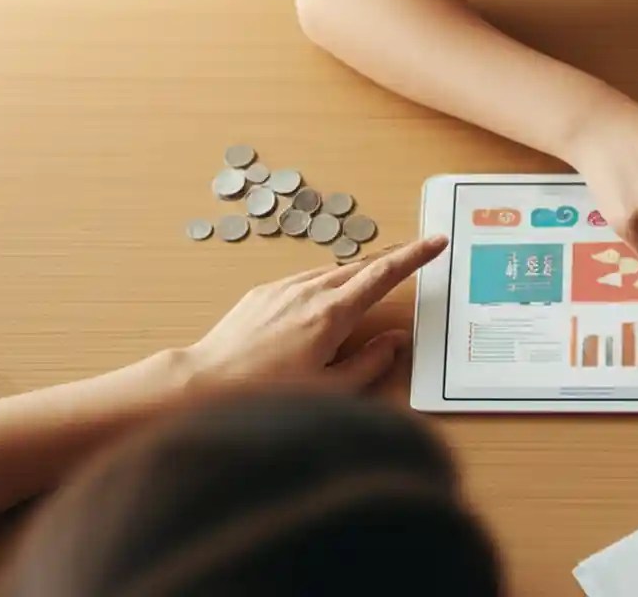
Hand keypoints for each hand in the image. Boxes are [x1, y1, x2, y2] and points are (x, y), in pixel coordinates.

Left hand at [177, 236, 447, 394]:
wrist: (202, 383)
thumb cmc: (266, 395)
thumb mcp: (331, 391)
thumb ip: (370, 363)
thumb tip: (395, 342)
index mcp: (332, 314)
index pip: (384, 275)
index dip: (415, 256)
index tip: (436, 242)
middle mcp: (309, 292)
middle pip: (361, 267)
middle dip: (390, 262)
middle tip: (413, 260)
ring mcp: (283, 289)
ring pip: (332, 271)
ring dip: (357, 275)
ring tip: (371, 287)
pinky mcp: (262, 294)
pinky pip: (305, 279)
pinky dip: (326, 283)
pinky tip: (325, 301)